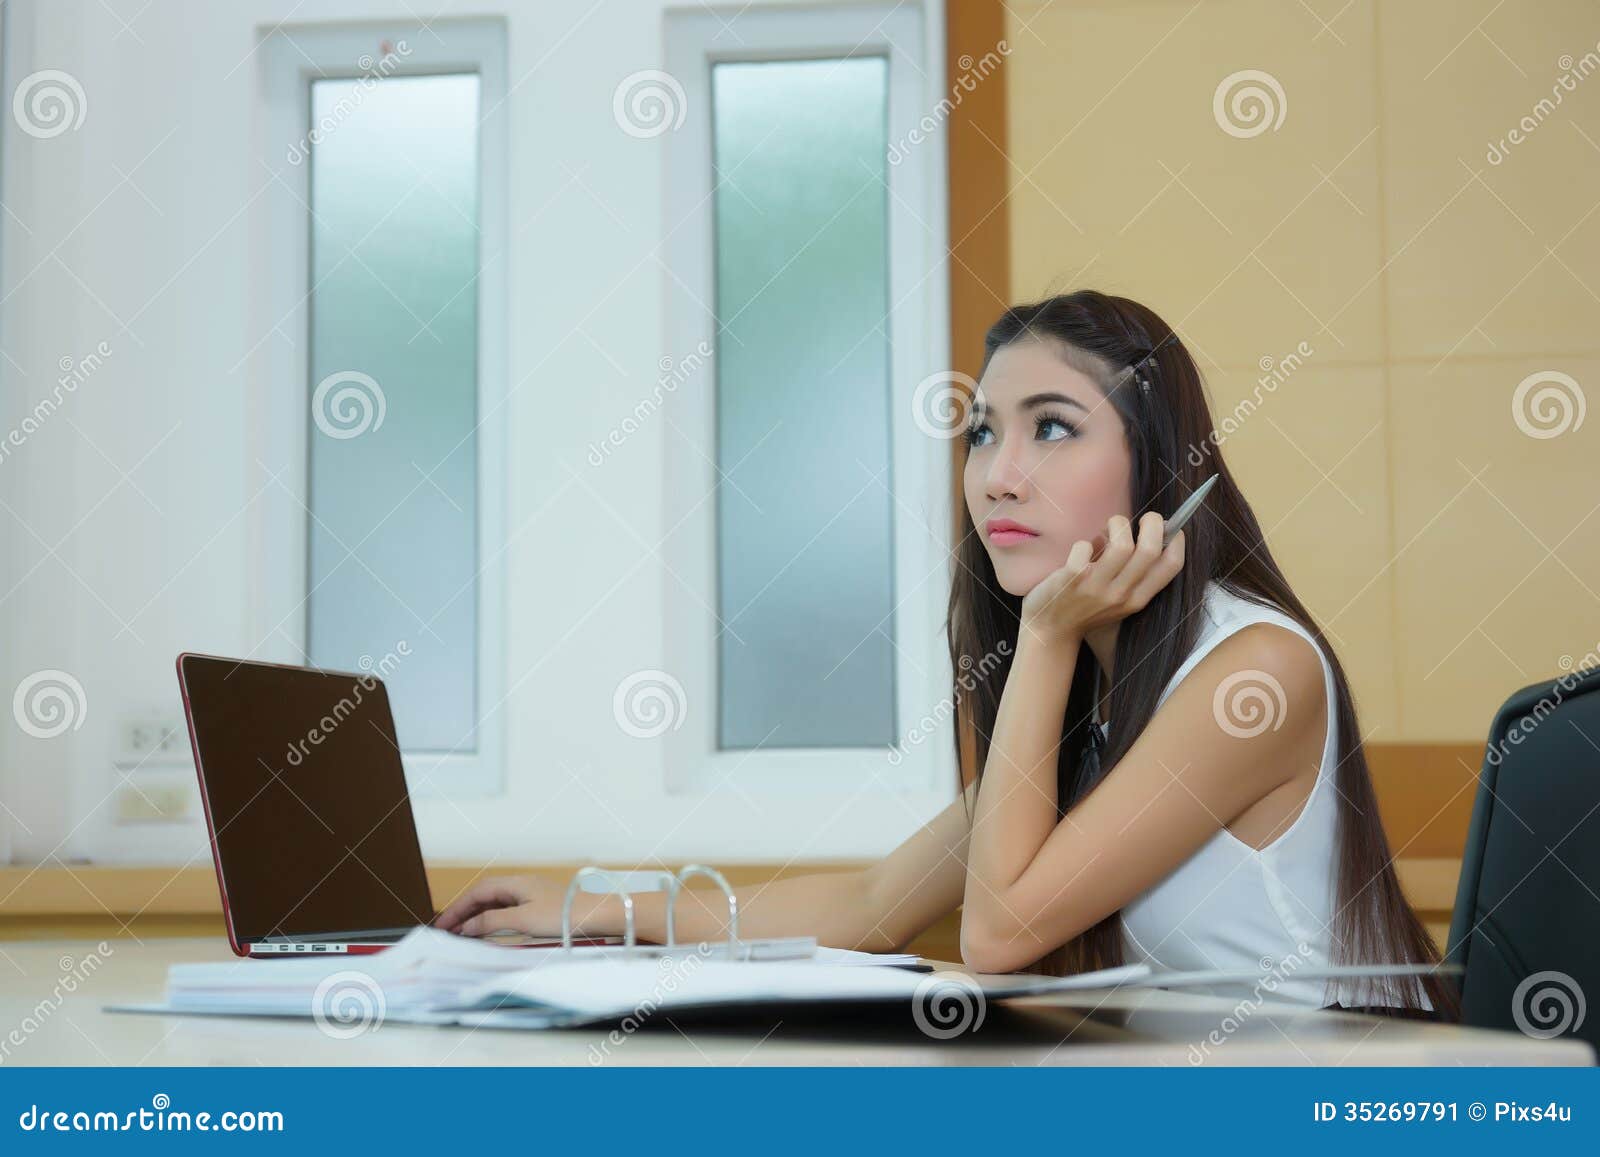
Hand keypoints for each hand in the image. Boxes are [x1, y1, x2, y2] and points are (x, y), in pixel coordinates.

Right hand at [433, 874, 589, 937]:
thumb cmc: (563, 915)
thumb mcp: (522, 920)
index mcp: (515, 883)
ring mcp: (529, 895)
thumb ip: (492, 921)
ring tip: (462, 933)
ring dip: (477, 917)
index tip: (443, 924)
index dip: (458, 908)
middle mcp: (520, 886)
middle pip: (484, 896)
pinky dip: (492, 919)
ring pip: (495, 904)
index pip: (478, 892)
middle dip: (464, 912)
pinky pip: (506, 911)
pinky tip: (487, 931)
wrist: (594, 916)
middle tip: (447, 930)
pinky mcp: (536, 906)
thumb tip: (468, 925)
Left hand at [1020, 511, 1184, 643]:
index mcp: (1138, 598)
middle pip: (1150, 549)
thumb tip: (1151, 534)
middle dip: (1152, 522)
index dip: (1176, 540)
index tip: (1170, 527)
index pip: (1172, 565)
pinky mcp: (1072, 580)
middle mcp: (1122, 594)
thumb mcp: (1119, 599)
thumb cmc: (1086, 608)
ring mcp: (1097, 588)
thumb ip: (1134, 575)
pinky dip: (1084, 543)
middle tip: (1140, 519)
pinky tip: (1081, 551)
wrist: (1050, 632)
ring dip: (1117, 524)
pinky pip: (1085, 547)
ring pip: (1121, 544)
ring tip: (1108, 528)